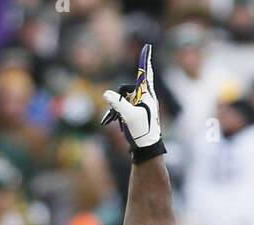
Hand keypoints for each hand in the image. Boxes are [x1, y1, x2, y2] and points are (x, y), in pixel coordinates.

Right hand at [102, 43, 163, 161]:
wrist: (147, 148)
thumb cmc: (142, 132)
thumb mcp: (128, 116)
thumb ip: (117, 103)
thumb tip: (106, 94)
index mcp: (147, 95)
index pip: (144, 73)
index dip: (145, 59)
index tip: (147, 46)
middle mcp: (146, 97)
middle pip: (128, 89)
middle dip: (121, 99)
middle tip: (122, 115)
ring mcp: (142, 105)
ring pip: (125, 99)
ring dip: (119, 109)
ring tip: (125, 123)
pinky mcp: (138, 112)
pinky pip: (125, 108)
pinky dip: (120, 114)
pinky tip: (123, 126)